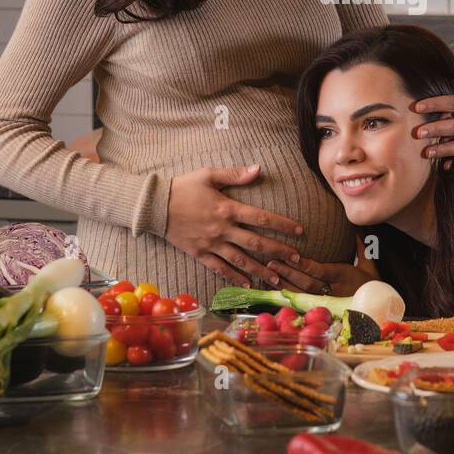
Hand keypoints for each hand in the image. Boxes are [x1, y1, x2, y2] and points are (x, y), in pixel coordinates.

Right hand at [165, 165, 304, 284]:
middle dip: (279, 252)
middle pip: (256, 243)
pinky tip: (248, 285)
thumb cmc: (182, 187)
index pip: (261, 218)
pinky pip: (220, 269)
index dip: (282, 225)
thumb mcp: (208, 174)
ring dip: (261, 270)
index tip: (300, 231)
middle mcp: (222, 229)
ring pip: (241, 261)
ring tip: (278, 279)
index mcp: (227, 208)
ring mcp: (211, 244)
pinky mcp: (200, 253)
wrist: (154, 206)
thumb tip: (259, 168)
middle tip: (298, 260)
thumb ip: (235, 174)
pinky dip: (235, 278)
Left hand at [263, 253, 378, 298]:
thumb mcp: (370, 264)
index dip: (305, 265)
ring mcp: (328, 302)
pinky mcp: (322, 308)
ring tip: (269, 272)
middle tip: (272, 262)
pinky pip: (302, 303)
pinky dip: (288, 295)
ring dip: (284, 284)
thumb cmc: (373, 283)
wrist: (379, 308)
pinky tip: (275, 287)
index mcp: (345, 276)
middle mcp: (335, 290)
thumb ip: (361, 246)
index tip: (291, 256)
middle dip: (289, 273)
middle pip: (308, 283)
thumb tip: (355, 227)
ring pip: (302, 294)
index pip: (322, 271)